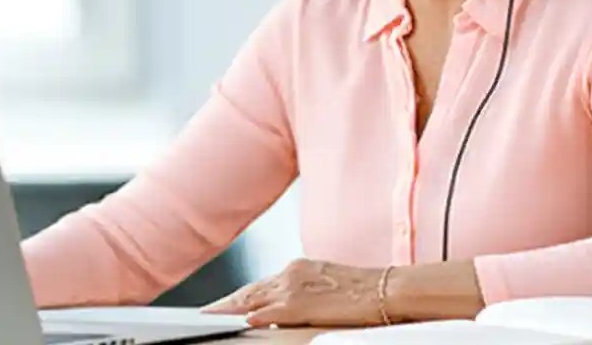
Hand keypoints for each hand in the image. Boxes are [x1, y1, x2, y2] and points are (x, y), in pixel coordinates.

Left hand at [200, 258, 386, 327]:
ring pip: (253, 298)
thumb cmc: (363, 292)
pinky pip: (270, 311)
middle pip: (250, 291)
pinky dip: (253, 316)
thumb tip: (279, 312)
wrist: (385, 289)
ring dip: (230, 308)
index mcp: (298, 268)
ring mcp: (294, 286)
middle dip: (227, 303)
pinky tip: (241, 322)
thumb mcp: (326, 286)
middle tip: (206, 312)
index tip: (222, 304)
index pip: (261, 285)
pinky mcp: (301, 303)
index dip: (239, 296)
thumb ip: (301, 296)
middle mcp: (292, 272)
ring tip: (211, 317)